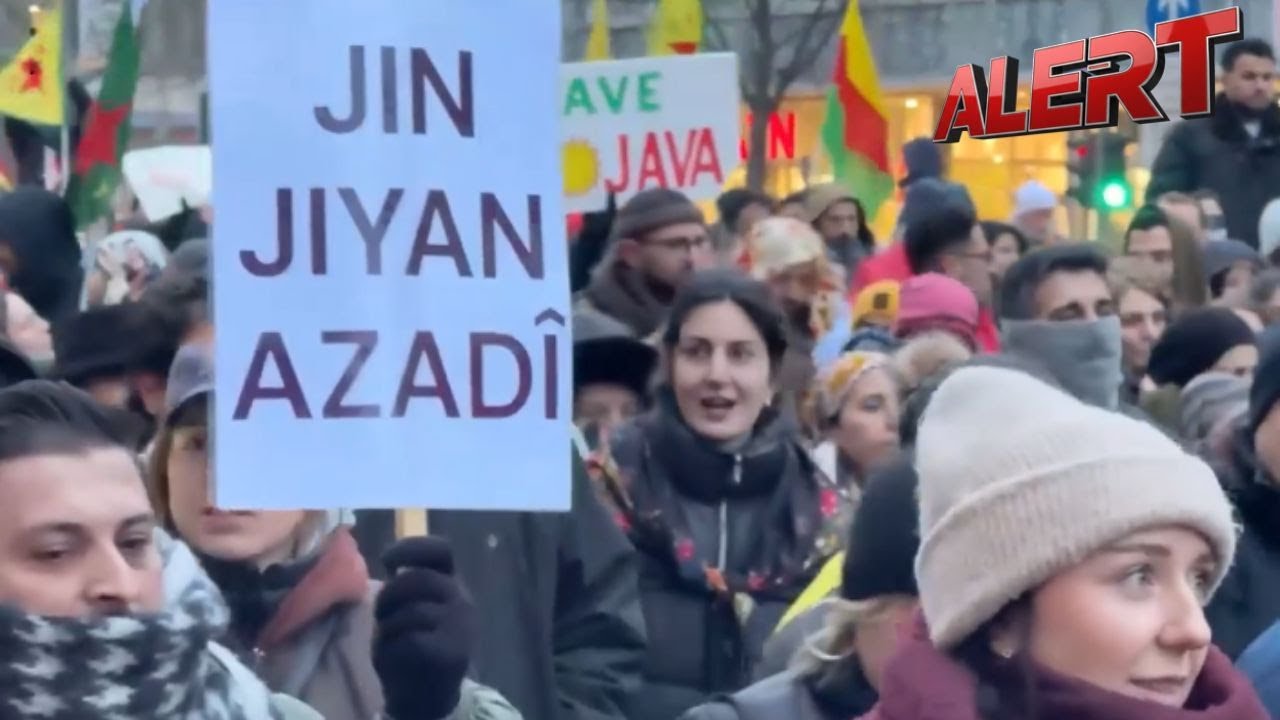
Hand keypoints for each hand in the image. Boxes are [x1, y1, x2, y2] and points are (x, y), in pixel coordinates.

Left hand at [373, 537, 474, 719]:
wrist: (427, 695)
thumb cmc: (413, 645)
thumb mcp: (412, 607)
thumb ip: (409, 584)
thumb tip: (392, 563)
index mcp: (451, 583)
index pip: (440, 551)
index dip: (411, 548)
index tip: (387, 560)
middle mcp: (462, 600)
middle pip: (417, 580)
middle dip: (389, 596)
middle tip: (380, 614)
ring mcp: (461, 627)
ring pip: (412, 612)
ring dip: (388, 626)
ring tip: (389, 640)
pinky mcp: (451, 653)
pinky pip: (411, 639)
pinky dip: (394, 648)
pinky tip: (396, 657)